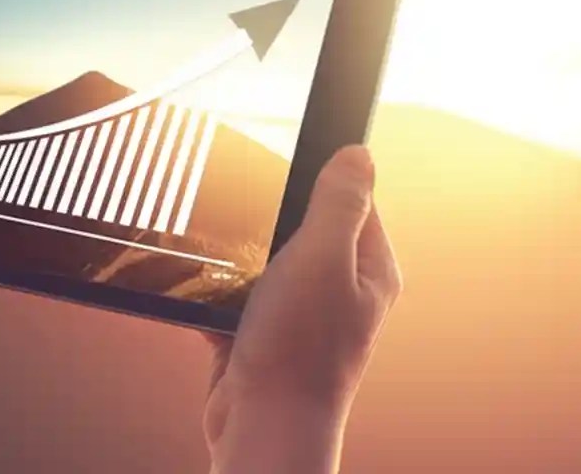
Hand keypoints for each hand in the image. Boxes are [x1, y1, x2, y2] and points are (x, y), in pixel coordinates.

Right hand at [202, 146, 400, 472]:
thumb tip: (357, 155)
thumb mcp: (321, 256)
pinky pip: (238, 299)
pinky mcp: (264, 337)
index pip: (355, 202)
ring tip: (232, 263)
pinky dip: (220, 297)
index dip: (323, 179)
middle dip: (273, 222)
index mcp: (369, 271)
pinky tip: (211, 297)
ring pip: (267, 265)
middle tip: (254, 216)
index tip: (290, 164)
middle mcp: (341, 293)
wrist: (261, 425)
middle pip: (305, 230)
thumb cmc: (299, 351)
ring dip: (243, 262)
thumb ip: (339, 203)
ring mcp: (302, 317)